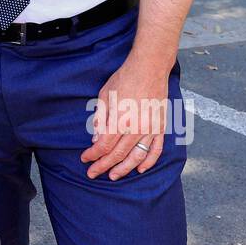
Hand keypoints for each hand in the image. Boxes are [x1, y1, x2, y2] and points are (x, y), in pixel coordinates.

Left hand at [81, 58, 170, 180]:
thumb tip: (96, 139)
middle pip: (118, 155)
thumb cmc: (124, 79)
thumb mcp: (104, 96)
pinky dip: (148, 162)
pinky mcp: (160, 127)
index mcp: (119, 120)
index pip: (103, 146)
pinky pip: (156, 150)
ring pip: (137, 157)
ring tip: (114, 176)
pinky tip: (140, 169)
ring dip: (124, 169)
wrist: (149, 68)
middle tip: (93, 174)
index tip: (84, 159)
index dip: (93, 155)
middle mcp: (136, 129)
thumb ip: (100, 120)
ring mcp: (150, 129)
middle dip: (103, 166)